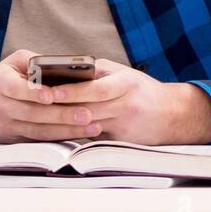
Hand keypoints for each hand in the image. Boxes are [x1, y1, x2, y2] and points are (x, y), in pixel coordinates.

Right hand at [0, 49, 105, 142]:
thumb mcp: (10, 63)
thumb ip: (34, 62)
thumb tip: (63, 65)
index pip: (15, 88)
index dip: (33, 92)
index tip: (52, 95)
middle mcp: (1, 106)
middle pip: (34, 113)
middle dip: (62, 114)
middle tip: (87, 113)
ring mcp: (8, 126)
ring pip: (39, 130)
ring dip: (67, 129)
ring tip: (92, 126)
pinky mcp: (15, 140)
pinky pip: (40, 140)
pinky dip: (60, 138)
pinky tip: (80, 135)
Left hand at [48, 59, 210, 145]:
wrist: (174, 114)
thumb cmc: (142, 90)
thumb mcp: (124, 74)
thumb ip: (98, 72)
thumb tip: (65, 70)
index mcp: (126, 82)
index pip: (95, 87)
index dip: (71, 90)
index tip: (50, 90)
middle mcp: (125, 104)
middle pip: (89, 108)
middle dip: (62, 108)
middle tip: (36, 105)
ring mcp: (124, 125)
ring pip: (88, 125)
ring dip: (65, 123)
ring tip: (40, 119)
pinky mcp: (122, 141)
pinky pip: (94, 138)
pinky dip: (76, 134)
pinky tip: (58, 132)